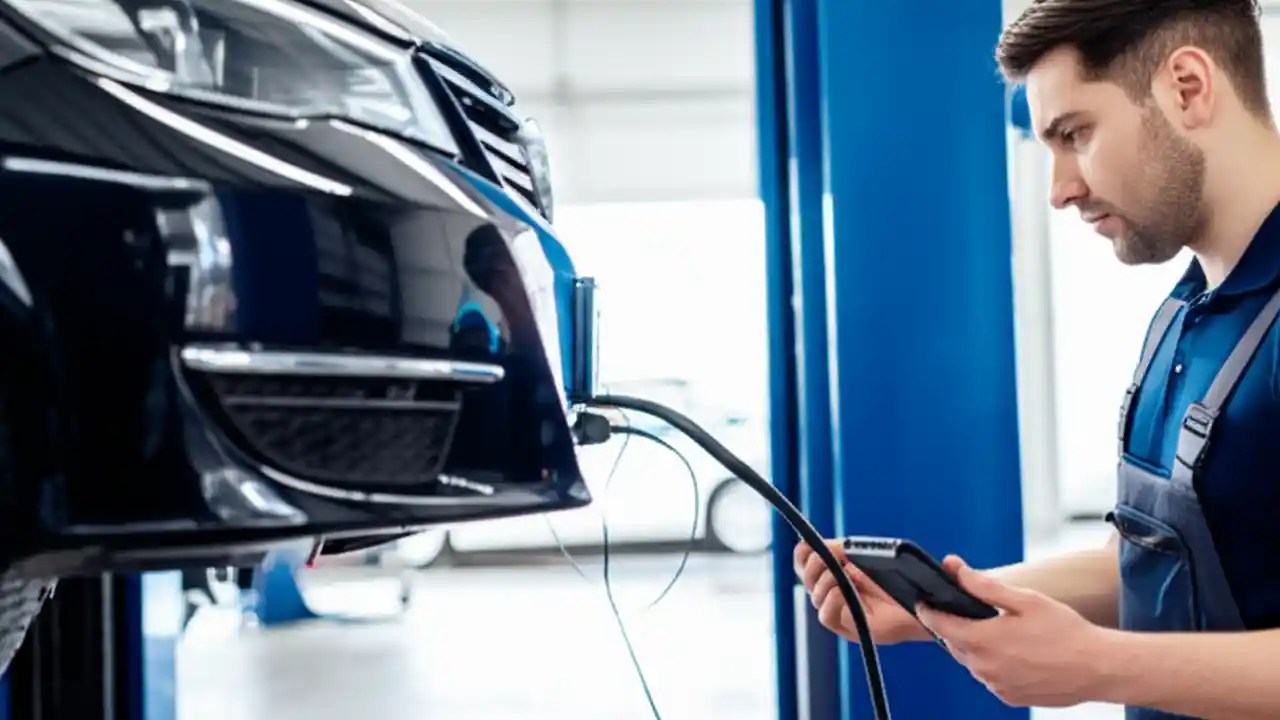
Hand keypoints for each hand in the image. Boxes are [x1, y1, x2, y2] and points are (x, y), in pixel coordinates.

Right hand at [794, 540, 931, 644]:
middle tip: (829, 557)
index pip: (805, 565)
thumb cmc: (897, 578)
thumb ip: (838, 549)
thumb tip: (813, 544)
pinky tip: (843, 592)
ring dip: (825, 581)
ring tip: (843, 574)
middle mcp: (835, 594)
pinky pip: (826, 616)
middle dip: (814, 565)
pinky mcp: (851, 629)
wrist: (923, 600)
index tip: (807, 545)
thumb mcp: (864, 556)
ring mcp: (842, 612)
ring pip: (815, 598)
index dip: (803, 555)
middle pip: (807, 580)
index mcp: (836, 574)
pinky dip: (831, 600)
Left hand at [918, 556, 1110, 707]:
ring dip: (976, 646)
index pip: (939, 624)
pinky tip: (1014, 653)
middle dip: (956, 626)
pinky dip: (994, 664)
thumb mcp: (1025, 599)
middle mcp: (984, 668)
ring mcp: (996, 685)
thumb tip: (958, 571)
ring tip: (999, 631)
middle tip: (970, 612)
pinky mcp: (1009, 697)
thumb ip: (985, 586)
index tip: (924, 602)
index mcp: (983, 640)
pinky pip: (990, 677)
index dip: (929, 610)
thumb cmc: (1065, 631)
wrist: (1097, 668)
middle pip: (954, 643)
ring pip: (972, 662)